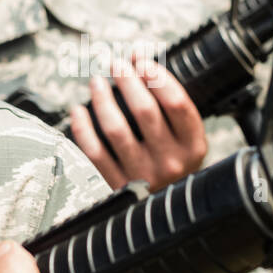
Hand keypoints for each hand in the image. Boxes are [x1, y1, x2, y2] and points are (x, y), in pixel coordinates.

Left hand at [69, 55, 208, 190]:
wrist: (167, 212)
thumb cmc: (174, 161)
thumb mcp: (186, 139)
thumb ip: (168, 104)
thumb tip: (139, 59)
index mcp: (193, 147)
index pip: (177, 104)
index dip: (158, 76)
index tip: (142, 60)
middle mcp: (171, 162)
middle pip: (145, 111)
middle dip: (127, 80)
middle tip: (116, 64)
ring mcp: (143, 176)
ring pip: (116, 129)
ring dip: (102, 100)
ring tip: (97, 82)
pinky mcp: (118, 186)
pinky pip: (95, 152)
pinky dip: (83, 128)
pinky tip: (79, 111)